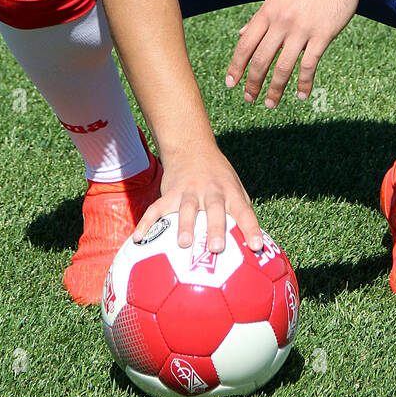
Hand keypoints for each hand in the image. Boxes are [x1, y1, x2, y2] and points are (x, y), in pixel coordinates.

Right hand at [132, 142, 262, 253]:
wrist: (192, 148)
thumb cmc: (219, 177)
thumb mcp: (235, 188)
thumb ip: (242, 213)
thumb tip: (253, 248)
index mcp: (230, 192)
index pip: (245, 211)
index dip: (251, 229)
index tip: (257, 247)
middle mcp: (212, 191)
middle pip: (215, 209)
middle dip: (216, 228)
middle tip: (216, 248)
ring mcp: (190, 191)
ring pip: (187, 208)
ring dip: (185, 225)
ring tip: (184, 243)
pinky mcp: (170, 192)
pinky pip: (157, 208)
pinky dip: (147, 223)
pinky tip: (138, 239)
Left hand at [225, 0, 365, 107]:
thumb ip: (261, 16)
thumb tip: (242, 33)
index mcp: (268, 10)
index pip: (245, 44)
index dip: (236, 66)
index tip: (231, 83)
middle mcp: (281, 21)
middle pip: (260, 59)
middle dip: (252, 83)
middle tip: (248, 99)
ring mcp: (302, 29)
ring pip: (282, 67)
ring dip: (275, 89)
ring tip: (270, 104)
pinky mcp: (322, 35)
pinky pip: (309, 65)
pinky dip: (304, 83)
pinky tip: (302, 95)